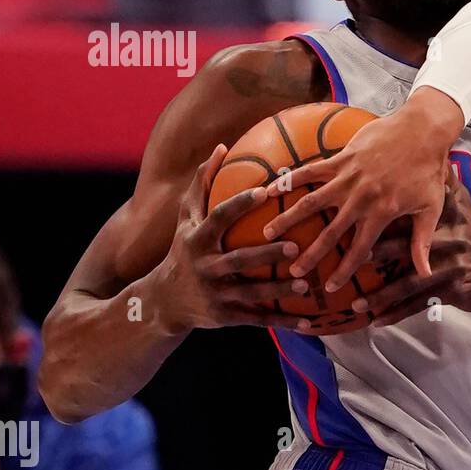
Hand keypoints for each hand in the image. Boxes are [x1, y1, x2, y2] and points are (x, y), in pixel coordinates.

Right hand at [153, 145, 316, 333]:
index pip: (219, 218)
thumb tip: (221, 147)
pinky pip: (258, 319)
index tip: (265, 191)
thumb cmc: (183, 250)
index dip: (240, 204)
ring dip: (279, 291)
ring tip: (305, 285)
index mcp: (197, 239)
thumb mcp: (186, 219)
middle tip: (296, 245)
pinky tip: (307, 322)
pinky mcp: (225, 317)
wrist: (163, 302)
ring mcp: (215, 294)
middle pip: (239, 260)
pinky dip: (282, 322)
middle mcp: (205, 267)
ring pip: (252, 294)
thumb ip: (203, 185)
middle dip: (266, 254)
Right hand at [260, 89, 464, 289]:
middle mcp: (361, 199)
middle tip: (292, 272)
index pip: (359, 250)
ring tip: (268, 233)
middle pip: (330, 233)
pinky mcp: (342, 158)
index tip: (330, 288)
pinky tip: (269, 188)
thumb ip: (423, 242)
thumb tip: (425, 274)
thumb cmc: (429, 170)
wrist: (423, 130)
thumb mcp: (431, 208)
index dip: (344, 270)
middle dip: (310, 255)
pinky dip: (290, 179)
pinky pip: (311, 170)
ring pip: (311, 202)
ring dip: (289, 218)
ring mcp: (348, 177)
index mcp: (381, 213)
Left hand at [352, 169, 470, 326]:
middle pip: (401, 248)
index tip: (349, 219)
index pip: (405, 214)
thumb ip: (443, 184)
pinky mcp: (452, 290)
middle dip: (371, 256)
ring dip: (378, 295)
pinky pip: (418, 303)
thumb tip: (430, 154)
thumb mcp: (462, 207)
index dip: (377, 216)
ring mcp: (448, 267)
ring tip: (354, 303)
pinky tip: (376, 322)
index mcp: (442, 217)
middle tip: (344, 262)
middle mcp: (445, 240)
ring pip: (406, 282)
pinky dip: (396, 313)